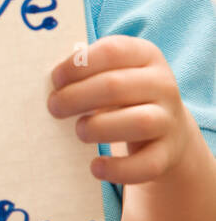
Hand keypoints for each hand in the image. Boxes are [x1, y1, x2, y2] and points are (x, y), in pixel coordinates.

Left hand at [47, 35, 195, 185]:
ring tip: (80, 131)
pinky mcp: (168, 154)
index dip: (78, 65)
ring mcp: (169, 120)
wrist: (168, 132)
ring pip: (138, 122)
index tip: (55, 80)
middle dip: (76, 97)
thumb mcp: (114, 75)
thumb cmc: (125, 98)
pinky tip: (96, 167)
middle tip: (54, 107)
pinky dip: (117, 169)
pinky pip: (146, 165)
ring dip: (98, 128)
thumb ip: (87, 74)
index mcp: (146, 56)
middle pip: (116, 86)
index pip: (112, 51)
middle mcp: (163, 85)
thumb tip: (51, 86)